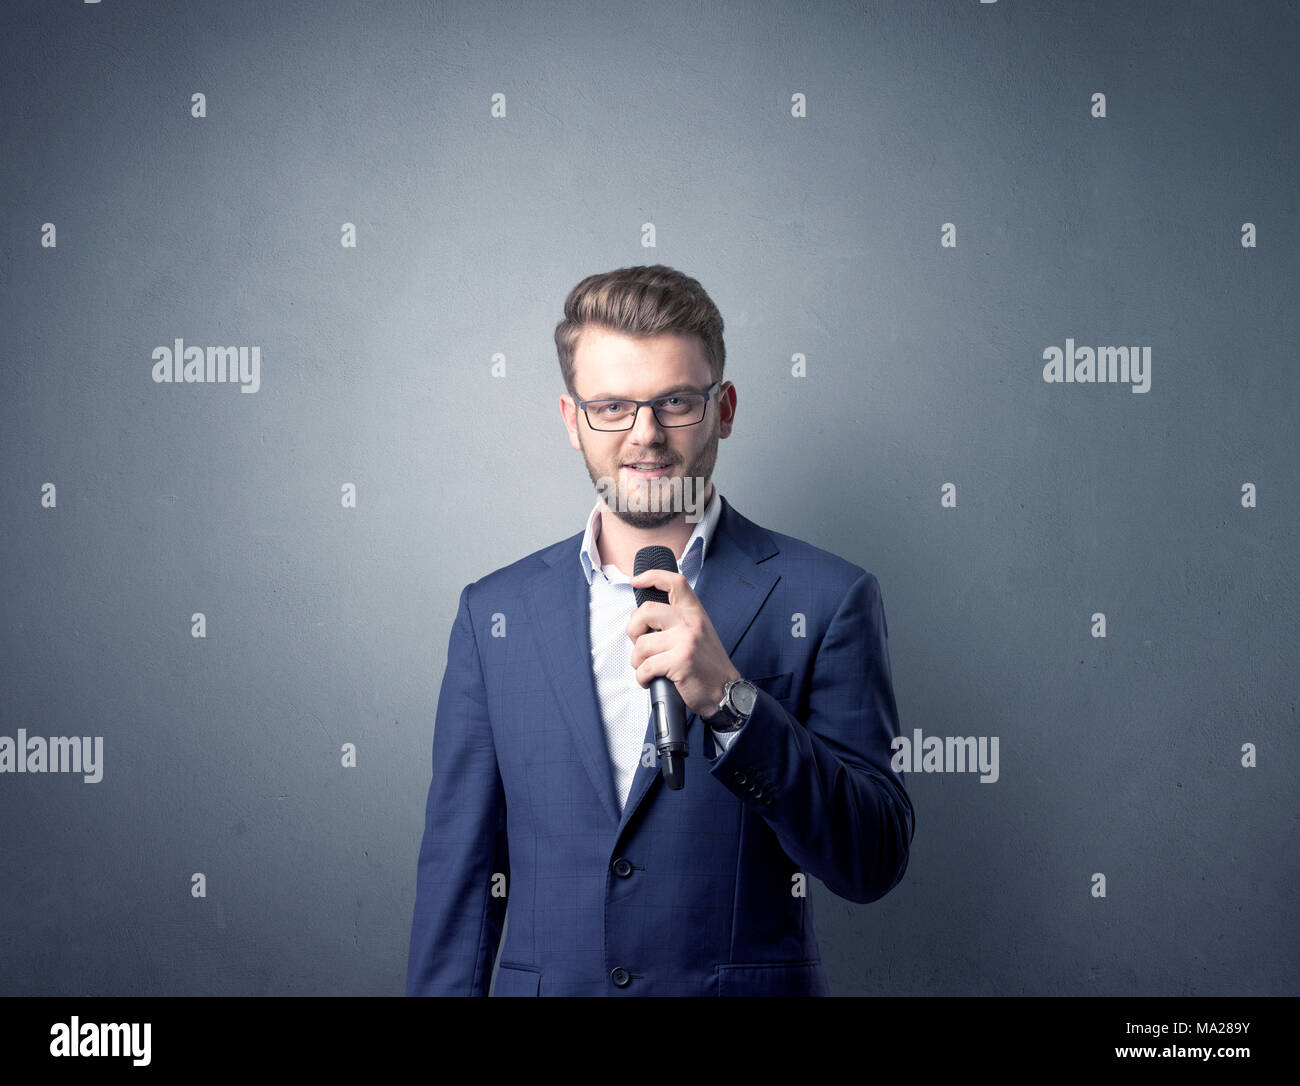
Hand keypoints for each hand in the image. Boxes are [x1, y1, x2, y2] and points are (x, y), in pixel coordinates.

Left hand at [626, 568, 741, 719]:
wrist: (726, 692)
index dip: (651, 576)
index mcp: (694, 613)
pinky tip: (650, 681)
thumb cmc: (707, 665)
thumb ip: (675, 621)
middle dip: (633, 630)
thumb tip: (641, 617)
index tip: (636, 581)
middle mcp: (690, 622)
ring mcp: (686, 641)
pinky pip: (646, 667)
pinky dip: (642, 678)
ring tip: (648, 669)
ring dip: (637, 661)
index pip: (674, 582)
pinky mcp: (680, 661)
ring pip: (642, 644)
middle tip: (640, 645)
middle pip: (646, 611)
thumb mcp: (698, 633)